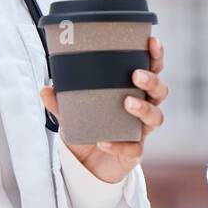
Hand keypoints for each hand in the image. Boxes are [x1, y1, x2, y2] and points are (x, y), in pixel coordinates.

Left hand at [39, 36, 166, 184]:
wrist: (87, 166)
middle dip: (152, 81)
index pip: (152, 69)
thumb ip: (62, 101)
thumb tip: (46, 88)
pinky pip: (134, 148)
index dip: (156, 56)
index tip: (151, 42)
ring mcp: (141, 131)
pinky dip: (119, 144)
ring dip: (143, 108)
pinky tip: (104, 141)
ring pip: (156, 117)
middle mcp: (143, 108)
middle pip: (160, 91)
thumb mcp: (73, 112)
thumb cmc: (89, 128)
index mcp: (134, 90)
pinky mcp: (134, 152)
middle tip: (136, 75)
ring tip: (127, 103)